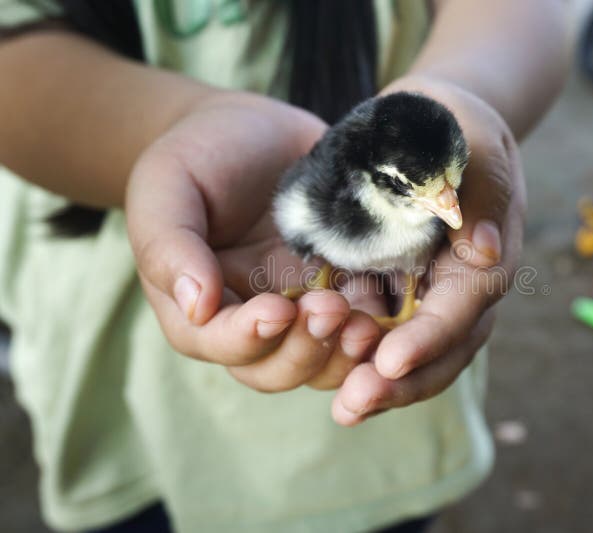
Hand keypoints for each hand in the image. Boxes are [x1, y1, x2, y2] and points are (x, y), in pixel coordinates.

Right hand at [126, 92, 381, 391]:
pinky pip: (362, 325)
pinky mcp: (340, 289)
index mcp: (199, 307)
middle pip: (275, 368)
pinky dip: (378, 329)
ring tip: (368, 324)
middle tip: (333, 309)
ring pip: (322, 362)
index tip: (279, 309)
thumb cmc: (197, 155)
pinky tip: (393, 310)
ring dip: (345, 353)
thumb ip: (171, 248)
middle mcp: (251, 322)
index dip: (248, 337)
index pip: (218, 343)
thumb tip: (197, 306)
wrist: (252, 131)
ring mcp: (300, 309)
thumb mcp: (167, 188)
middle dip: (305, 349)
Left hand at [331, 77, 526, 424]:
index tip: (390, 360)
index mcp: (487, 251)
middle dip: (404, 381)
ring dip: (381, 385)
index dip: (431, 335)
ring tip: (344, 409)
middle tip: (355, 404)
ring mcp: (431, 295)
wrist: (430, 123)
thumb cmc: (450, 121)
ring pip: (415, 354)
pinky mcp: (397, 293)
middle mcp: (463, 285)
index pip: (465, 304)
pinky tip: (326, 376)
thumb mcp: (469, 133)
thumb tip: (486, 249)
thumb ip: (480, 186)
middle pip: (445, 347)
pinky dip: (360, 360)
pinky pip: (384, 336)